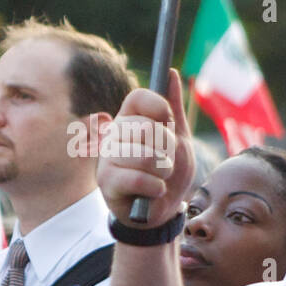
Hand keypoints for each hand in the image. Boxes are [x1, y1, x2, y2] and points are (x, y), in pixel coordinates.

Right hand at [98, 68, 195, 227]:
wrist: (160, 211)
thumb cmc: (169, 174)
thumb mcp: (180, 140)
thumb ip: (175, 109)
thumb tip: (172, 74)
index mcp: (132, 118)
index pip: (138, 97)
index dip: (158, 107)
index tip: (169, 122)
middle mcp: (116, 133)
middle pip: (147, 128)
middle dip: (168, 150)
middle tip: (166, 162)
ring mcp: (108, 156)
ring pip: (145, 156)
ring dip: (164, 172)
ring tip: (160, 179)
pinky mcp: (106, 180)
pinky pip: (138, 178)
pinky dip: (156, 188)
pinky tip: (153, 191)